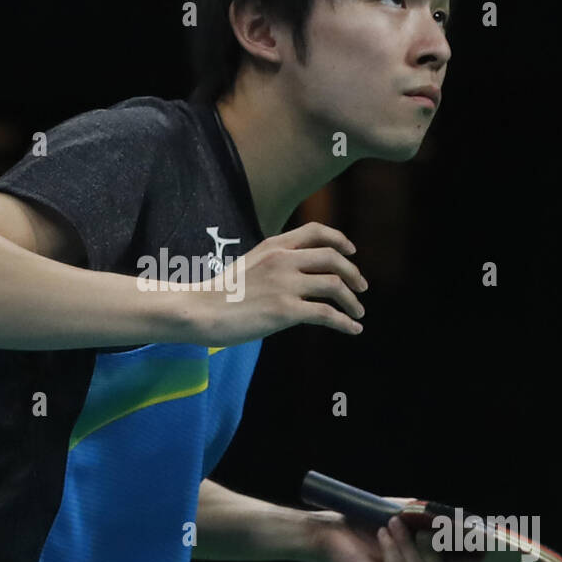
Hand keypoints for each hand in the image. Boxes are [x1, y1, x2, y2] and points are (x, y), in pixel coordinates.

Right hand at [192, 222, 366, 345]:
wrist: (199, 310)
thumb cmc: (219, 294)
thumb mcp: (249, 265)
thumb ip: (273, 263)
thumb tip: (297, 274)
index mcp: (274, 246)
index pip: (316, 231)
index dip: (339, 240)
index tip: (352, 252)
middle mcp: (283, 260)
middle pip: (333, 258)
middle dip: (354, 273)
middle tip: (362, 287)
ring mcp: (285, 285)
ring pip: (335, 286)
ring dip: (353, 301)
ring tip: (359, 313)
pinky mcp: (285, 311)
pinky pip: (327, 315)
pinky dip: (345, 323)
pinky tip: (353, 330)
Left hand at [306, 500, 467, 561]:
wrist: (331, 528)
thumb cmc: (368, 520)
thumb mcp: (407, 515)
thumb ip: (433, 520)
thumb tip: (464, 521)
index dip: (468, 558)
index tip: (485, 548)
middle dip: (426, 543)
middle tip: (407, 521)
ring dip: (405, 542)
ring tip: (390, 524)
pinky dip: (392, 547)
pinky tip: (381, 535)